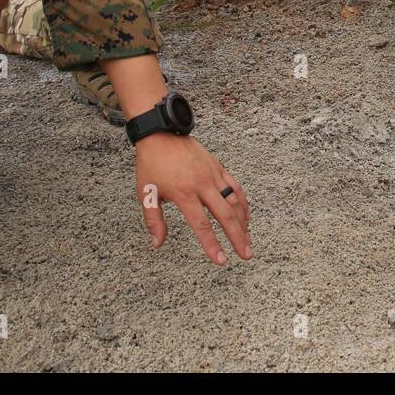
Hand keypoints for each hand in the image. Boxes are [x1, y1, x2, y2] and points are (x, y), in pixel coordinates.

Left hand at [135, 132, 251, 264]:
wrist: (161, 134)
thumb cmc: (152, 164)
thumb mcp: (146, 194)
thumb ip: (153, 221)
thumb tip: (157, 244)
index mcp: (184, 193)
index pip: (202, 225)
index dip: (212, 245)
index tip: (221, 260)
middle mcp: (202, 185)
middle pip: (225, 216)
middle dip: (237, 238)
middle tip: (246, 255)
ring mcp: (213, 175)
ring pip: (234, 202)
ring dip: (243, 223)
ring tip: (248, 241)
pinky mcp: (218, 168)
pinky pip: (236, 187)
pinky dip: (243, 203)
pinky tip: (245, 217)